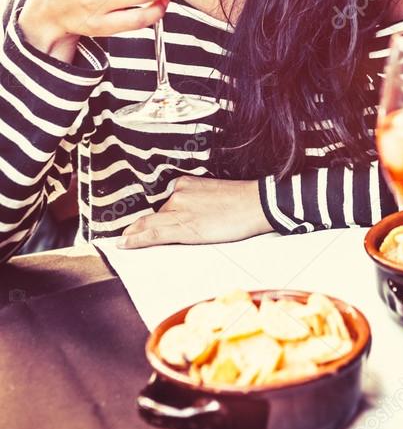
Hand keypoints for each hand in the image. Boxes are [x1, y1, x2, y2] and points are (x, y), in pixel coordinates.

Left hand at [117, 176, 273, 248]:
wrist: (255, 203)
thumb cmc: (241, 201)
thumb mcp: (213, 193)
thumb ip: (196, 200)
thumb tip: (190, 215)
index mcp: (186, 184)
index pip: (163, 203)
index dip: (148, 216)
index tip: (136, 222)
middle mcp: (178, 194)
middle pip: (154, 215)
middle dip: (136, 226)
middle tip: (123, 235)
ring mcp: (180, 209)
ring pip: (150, 224)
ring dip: (134, 234)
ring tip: (122, 242)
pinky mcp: (184, 227)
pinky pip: (154, 234)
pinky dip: (136, 239)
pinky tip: (124, 244)